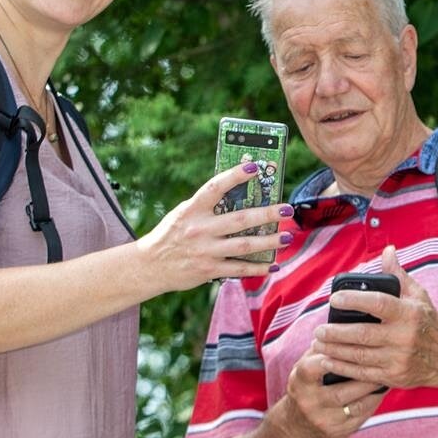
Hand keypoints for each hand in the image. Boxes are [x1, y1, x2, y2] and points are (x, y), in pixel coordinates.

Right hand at [137, 162, 291, 292]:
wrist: (149, 266)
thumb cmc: (171, 234)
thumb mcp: (183, 213)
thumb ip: (207, 206)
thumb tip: (242, 195)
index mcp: (192, 210)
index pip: (215, 188)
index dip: (234, 176)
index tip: (254, 167)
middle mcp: (199, 229)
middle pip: (239, 219)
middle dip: (267, 214)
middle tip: (287, 209)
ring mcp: (205, 251)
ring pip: (244, 245)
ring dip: (269, 241)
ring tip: (287, 236)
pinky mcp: (208, 269)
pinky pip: (239, 269)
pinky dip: (258, 268)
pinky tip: (273, 264)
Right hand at [278, 349, 384, 437]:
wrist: (295, 425)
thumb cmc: (306, 384)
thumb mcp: (304, 365)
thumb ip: (321, 349)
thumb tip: (345, 326)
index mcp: (300, 382)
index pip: (316, 367)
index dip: (335, 357)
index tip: (355, 346)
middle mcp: (310, 403)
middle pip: (342, 391)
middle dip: (364, 377)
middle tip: (383, 363)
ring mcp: (324, 421)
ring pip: (356, 406)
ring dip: (374, 391)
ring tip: (387, 376)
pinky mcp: (337, 433)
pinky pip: (361, 417)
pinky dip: (373, 403)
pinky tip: (381, 392)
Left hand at [311, 246, 437, 391]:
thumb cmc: (428, 323)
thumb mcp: (418, 297)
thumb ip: (398, 275)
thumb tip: (387, 251)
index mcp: (408, 313)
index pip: (378, 303)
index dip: (354, 299)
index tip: (335, 299)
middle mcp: (403, 337)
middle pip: (363, 334)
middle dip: (336, 332)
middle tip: (319, 328)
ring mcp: (398, 360)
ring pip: (359, 355)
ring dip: (335, 350)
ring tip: (319, 342)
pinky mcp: (393, 376)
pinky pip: (363, 373)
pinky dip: (343, 368)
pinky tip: (329, 360)